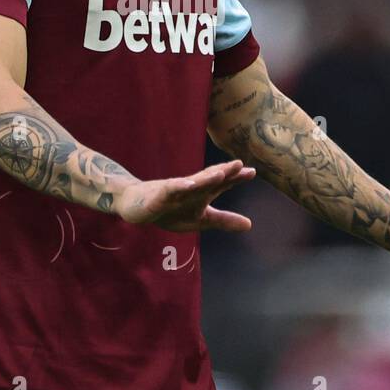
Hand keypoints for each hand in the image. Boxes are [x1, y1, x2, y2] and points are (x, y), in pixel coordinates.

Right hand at [114, 160, 255, 232]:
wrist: (137, 206)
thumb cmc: (170, 210)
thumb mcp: (200, 219)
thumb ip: (223, 220)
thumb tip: (250, 225)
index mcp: (202, 193)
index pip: (222, 183)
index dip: (236, 178)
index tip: (252, 172)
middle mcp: (191, 187)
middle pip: (209, 178)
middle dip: (224, 171)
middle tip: (240, 164)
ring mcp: (176, 189)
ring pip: (193, 182)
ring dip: (206, 177)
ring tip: (221, 173)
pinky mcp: (160, 194)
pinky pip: (172, 189)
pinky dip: (181, 186)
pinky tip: (190, 184)